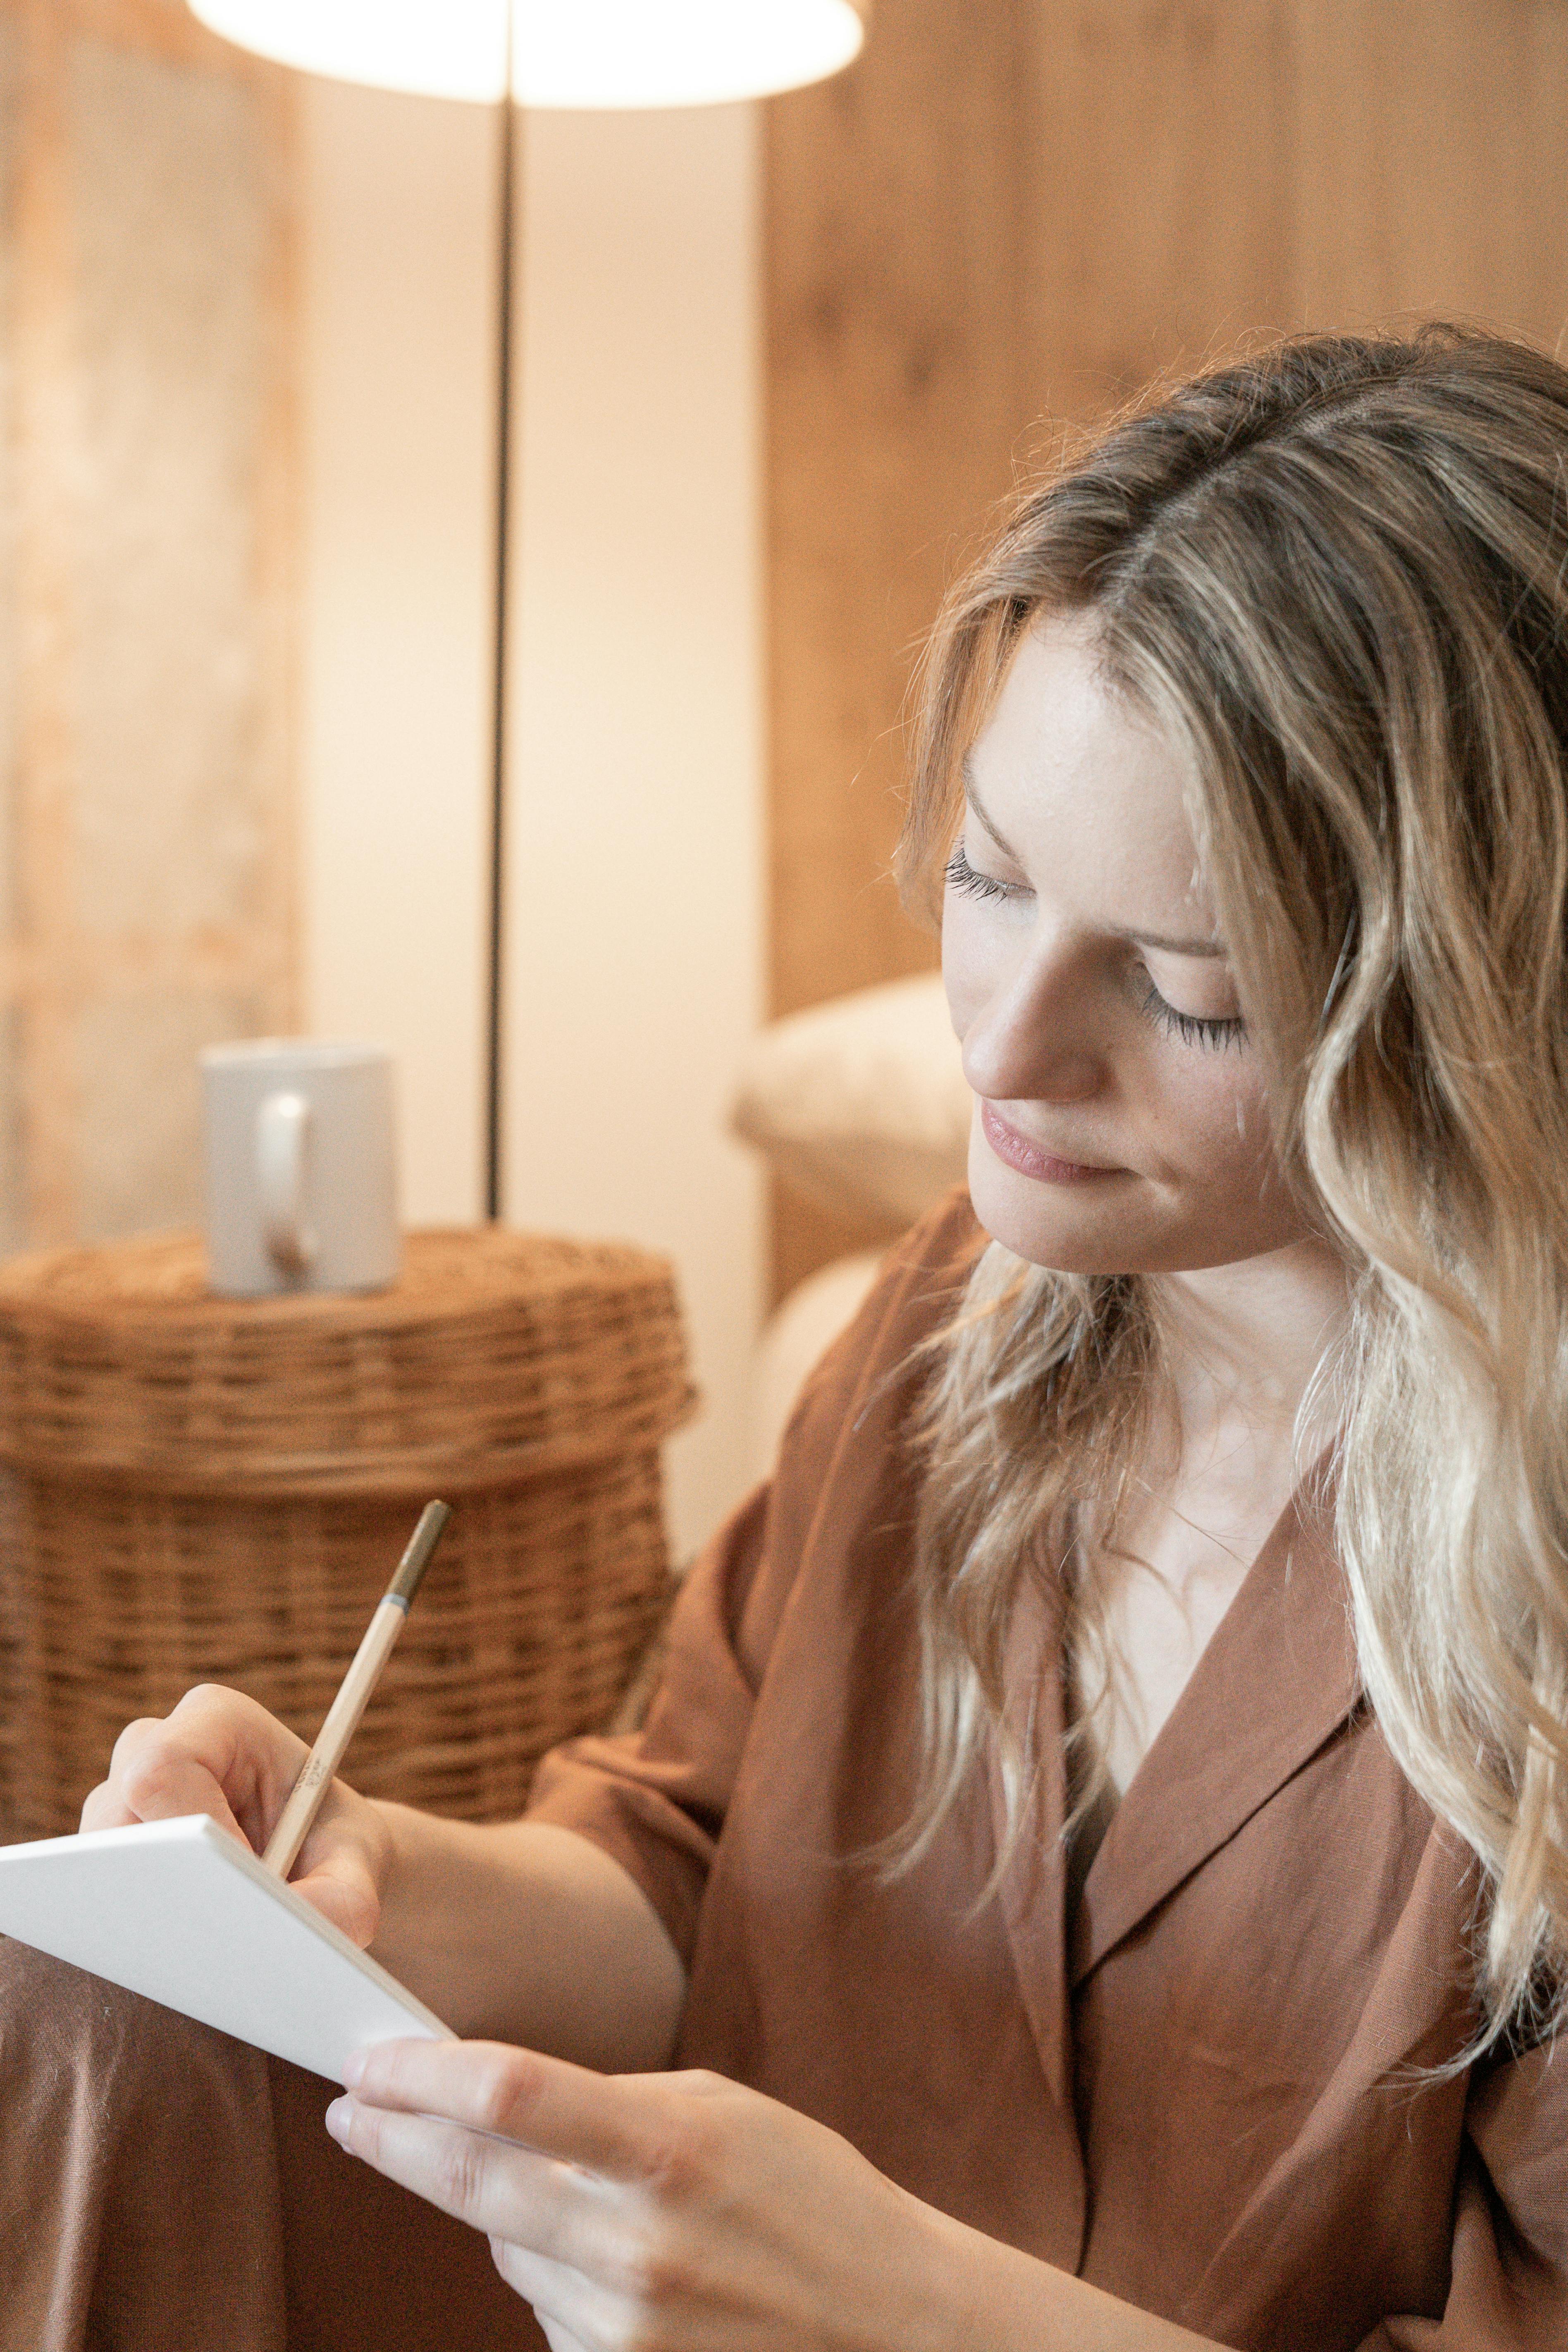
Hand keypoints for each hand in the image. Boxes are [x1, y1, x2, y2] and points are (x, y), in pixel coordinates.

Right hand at [79, 1683, 390, 1947]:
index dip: (189, 1830)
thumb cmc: (335, 1853)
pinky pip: (95, 1887)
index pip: (162, 1768)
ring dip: (145, 1906)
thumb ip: (336, 1904)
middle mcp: (158, 1745)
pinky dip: (131, 1921)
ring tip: (205, 1935)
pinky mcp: (110, 1846)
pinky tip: (177, 1945)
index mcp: (220, 1722)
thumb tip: (278, 1936)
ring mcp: (123, 1797)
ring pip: (96, 1860)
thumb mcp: (357, 1874)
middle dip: (158, 1878)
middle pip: (115, 1818)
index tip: (241, 1875)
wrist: (322, 1866)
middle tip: (212, 1923)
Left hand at [324, 2038, 971, 2351]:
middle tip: (355, 2111)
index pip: (511, 2095)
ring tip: (580, 2197)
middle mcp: (637, 2248)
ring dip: (506, 2212)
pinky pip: (544, 2310)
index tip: (370, 2061)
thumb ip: (605, 2105)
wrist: (890, 2328)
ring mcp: (623, 2330)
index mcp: (670, 2152)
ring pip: (505, 2248)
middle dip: (395, 2139)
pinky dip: (556, 2274)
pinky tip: (626, 2267)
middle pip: (468, 2181)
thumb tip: (488, 2101)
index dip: (424, 2074)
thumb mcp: (721, 2111)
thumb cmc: (810, 2197)